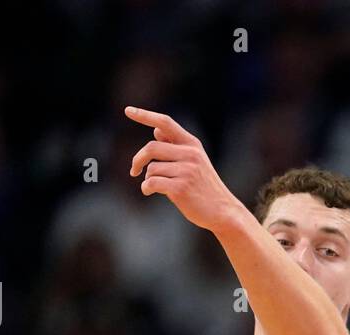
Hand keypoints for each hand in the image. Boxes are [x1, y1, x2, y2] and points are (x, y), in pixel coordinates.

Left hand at [125, 106, 244, 232]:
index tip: (127, 110)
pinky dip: (146, 188)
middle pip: (151, 148)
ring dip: (147, 179)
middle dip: (138, 160)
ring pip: (151, 169)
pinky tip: (150, 192)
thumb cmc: (204, 187)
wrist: (222, 211)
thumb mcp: (194, 161)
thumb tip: (155, 130)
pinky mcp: (181, 188)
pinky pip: (151, 183)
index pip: (165, 123)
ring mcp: (187, 171)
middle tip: (134, 171)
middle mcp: (190, 154)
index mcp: (192, 144)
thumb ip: (175, 146)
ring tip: (157, 187)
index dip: (145, 115)